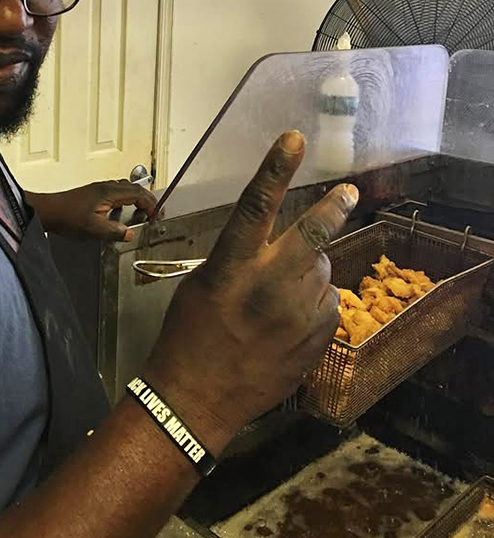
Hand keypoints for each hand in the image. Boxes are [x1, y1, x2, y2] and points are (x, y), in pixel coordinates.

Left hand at [26, 180, 158, 241]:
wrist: (48, 211)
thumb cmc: (67, 217)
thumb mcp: (93, 229)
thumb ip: (114, 232)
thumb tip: (129, 234)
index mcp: (110, 192)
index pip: (139, 194)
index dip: (151, 205)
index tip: (156, 216)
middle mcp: (106, 187)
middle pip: (135, 188)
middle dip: (148, 200)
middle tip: (154, 213)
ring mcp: (100, 189)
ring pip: (126, 189)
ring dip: (137, 199)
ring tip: (142, 212)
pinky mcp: (94, 193)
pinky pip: (117, 193)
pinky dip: (126, 200)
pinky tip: (121, 213)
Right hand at [144, 130, 357, 448]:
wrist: (197, 398)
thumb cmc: (188, 334)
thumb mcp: (205, 283)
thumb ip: (242, 259)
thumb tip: (277, 245)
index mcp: (234, 265)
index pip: (258, 204)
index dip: (277, 167)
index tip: (294, 138)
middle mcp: (271, 284)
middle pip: (313, 234)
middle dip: (334, 209)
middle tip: (349, 192)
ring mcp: (298, 313)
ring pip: (321, 270)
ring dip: (309, 271)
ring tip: (280, 295)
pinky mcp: (317, 339)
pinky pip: (327, 303)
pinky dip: (314, 303)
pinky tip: (290, 321)